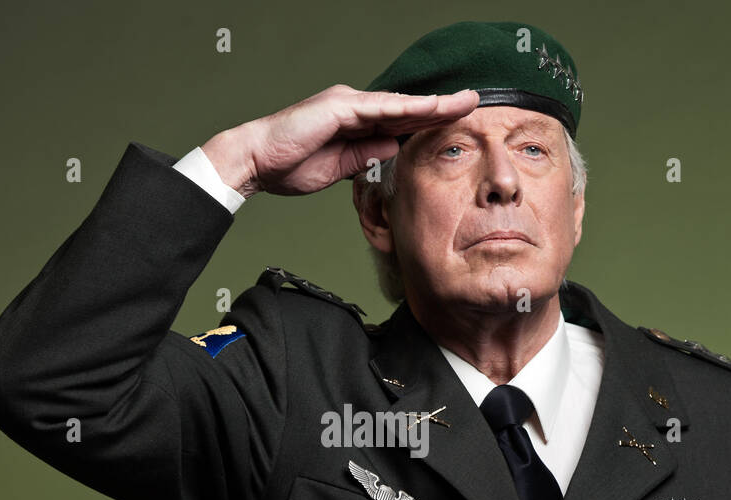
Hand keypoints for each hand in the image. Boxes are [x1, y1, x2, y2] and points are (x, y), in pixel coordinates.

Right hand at [200, 84, 478, 198]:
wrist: (256, 162)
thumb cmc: (288, 166)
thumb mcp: (338, 168)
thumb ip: (364, 157)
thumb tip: (392, 148)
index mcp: (354, 123)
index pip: (400, 122)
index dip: (429, 122)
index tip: (457, 123)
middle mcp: (354, 107)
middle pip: (406, 108)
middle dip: (441, 106)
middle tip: (474, 102)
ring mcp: (347, 104)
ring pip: (398, 104)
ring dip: (432, 103)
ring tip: (463, 101)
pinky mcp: (338, 107)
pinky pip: (379, 108)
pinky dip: (406, 108)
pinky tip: (429, 108)